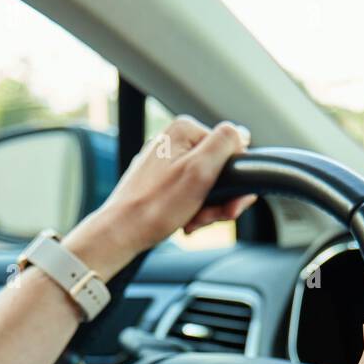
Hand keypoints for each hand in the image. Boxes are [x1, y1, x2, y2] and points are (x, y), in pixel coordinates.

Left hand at [65, 116, 255, 278]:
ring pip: (206, 185)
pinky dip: (193, 210)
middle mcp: (174, 140)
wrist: (121, 233)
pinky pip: (189, 194)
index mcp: (184, 129)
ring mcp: (166, 161)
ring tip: (192, 222)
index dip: (235, 181)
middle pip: (219, 169)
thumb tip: (242, 133)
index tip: (228, 205)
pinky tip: (185, 222)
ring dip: (207, 209)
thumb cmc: (156, 205)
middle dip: (220, 199)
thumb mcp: (200, 170)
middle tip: (208, 218)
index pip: (231, 150)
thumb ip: (226, 143)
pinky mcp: (160, 181)